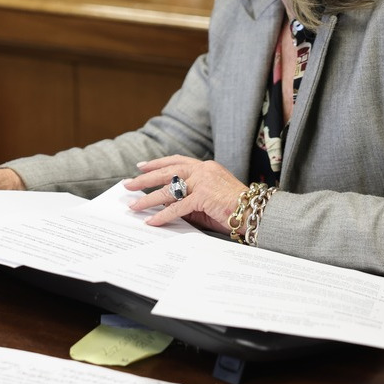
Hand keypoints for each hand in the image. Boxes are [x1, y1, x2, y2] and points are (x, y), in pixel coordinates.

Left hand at [125, 156, 247, 235]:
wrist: (255, 213)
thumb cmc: (234, 209)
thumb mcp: (207, 201)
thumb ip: (188, 200)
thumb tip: (165, 206)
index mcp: (206, 167)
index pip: (177, 161)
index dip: (158, 163)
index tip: (142, 166)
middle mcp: (203, 170)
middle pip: (167, 171)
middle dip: (145, 178)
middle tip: (128, 183)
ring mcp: (203, 181)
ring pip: (168, 189)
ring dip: (148, 199)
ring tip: (134, 206)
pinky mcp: (203, 196)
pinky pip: (177, 207)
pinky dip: (163, 216)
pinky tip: (152, 222)